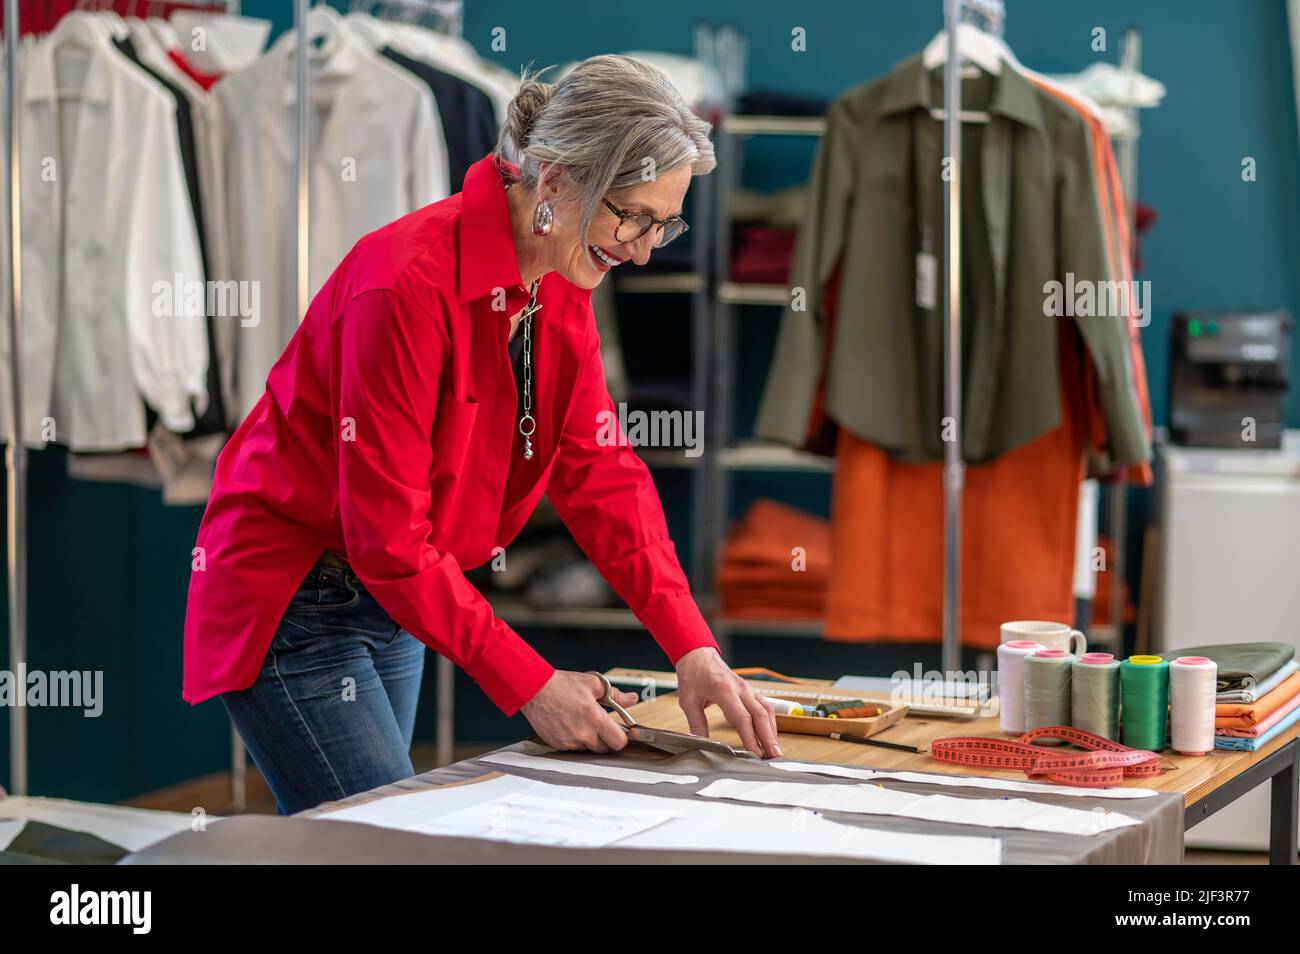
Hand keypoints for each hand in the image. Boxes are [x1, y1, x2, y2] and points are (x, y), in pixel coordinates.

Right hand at [520, 670, 637, 752]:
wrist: (534, 689)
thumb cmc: (562, 685)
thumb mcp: (593, 684)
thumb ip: (616, 695)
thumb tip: (632, 699)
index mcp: (596, 719)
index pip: (619, 742)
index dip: (621, 737)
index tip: (618, 730)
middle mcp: (583, 734)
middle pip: (604, 749)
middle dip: (605, 738)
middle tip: (598, 724)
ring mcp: (569, 742)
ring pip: (588, 749)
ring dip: (589, 740)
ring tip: (581, 721)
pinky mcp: (557, 744)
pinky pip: (572, 748)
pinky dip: (574, 740)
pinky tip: (569, 724)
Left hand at [675, 647, 781, 758]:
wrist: (698, 655)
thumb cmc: (693, 674)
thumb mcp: (688, 701)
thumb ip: (696, 724)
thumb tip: (700, 744)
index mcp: (724, 690)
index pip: (742, 718)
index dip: (750, 738)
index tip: (755, 754)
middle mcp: (740, 689)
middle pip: (760, 715)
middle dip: (769, 738)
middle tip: (774, 756)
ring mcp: (747, 688)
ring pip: (766, 710)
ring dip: (772, 730)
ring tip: (774, 749)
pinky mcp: (749, 690)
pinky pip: (764, 705)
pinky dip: (769, 721)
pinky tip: (769, 733)